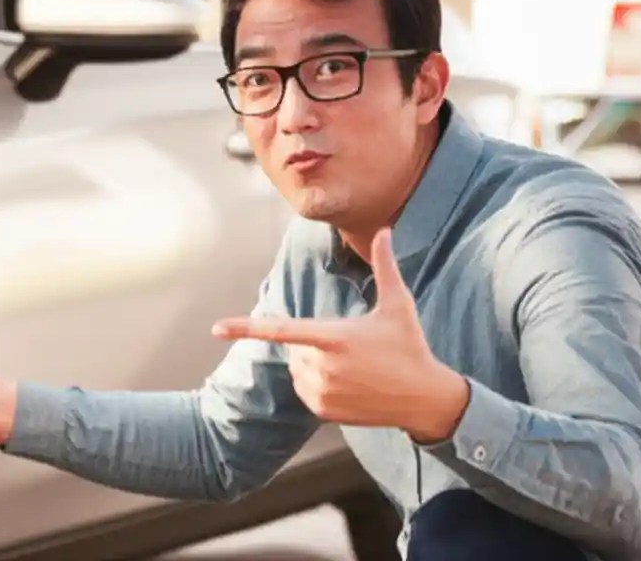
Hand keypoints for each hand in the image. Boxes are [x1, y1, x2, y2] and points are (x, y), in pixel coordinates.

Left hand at [212, 228, 469, 443]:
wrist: (425, 399)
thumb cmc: (410, 347)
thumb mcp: (398, 304)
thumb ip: (385, 266)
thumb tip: (385, 230)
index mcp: (334, 338)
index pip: (280, 331)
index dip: (244, 328)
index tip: (216, 328)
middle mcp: (322, 367)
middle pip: (295, 348)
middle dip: (313, 344)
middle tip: (350, 347)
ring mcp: (321, 392)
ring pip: (297, 369)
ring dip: (313, 364)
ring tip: (352, 366)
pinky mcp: (322, 411)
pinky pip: (303, 390)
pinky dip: (317, 384)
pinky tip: (349, 384)